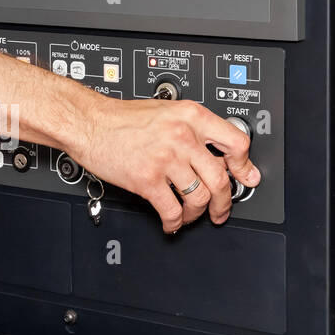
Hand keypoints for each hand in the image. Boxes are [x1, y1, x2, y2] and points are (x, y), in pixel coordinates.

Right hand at [72, 97, 259, 230]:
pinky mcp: (147, 179)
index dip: (243, 165)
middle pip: (220, 178)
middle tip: (220, 210)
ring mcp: (166, 159)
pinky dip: (175, 222)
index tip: (246, 177)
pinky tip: (171, 222)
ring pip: (198, 198)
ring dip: (197, 214)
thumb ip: (192, 129)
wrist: (88, 122)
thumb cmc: (120, 118)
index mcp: (191, 116)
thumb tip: (214, 153)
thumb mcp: (166, 111)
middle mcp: (182, 136)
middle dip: (223, 202)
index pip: (236, 142)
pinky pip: (172, 209)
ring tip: (190, 215)